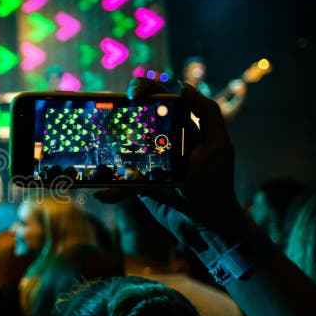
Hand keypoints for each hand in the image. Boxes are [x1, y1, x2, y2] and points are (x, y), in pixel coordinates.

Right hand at [96, 79, 255, 259]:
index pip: (162, 100)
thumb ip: (208, 115)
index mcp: (182, 129)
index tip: (133, 93)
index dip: (147, 89)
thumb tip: (184, 87)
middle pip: (138, 118)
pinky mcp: (141, 185)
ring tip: (98, 141)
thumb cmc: (216, 186)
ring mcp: (149, 163)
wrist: (207, 227)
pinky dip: (112, 188)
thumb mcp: (218, 147)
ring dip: (109, 145)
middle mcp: (163, 142)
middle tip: (110, 109)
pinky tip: (104, 193)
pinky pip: (121, 182)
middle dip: (122, 110)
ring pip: (124, 146)